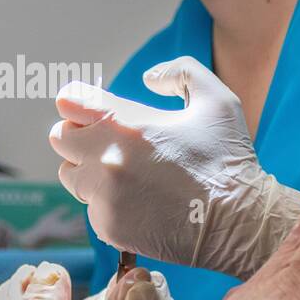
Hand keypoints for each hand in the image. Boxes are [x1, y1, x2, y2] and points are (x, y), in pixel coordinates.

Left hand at [50, 56, 299, 279]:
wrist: (238, 223)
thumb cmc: (228, 160)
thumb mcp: (216, 100)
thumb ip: (180, 72)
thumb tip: (148, 78)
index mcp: (126, 124)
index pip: (68, 102)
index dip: (79, 103)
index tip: (92, 111)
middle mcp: (107, 159)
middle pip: (60, 137)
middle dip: (80, 136)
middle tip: (109, 143)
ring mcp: (104, 196)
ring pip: (71, 175)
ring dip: (89, 171)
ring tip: (126, 175)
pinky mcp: (108, 226)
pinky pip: (90, 207)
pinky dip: (107, 204)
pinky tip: (139, 202)